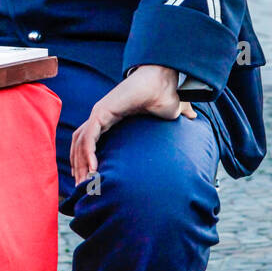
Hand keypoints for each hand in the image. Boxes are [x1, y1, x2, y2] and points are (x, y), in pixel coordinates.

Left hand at [70, 65, 196, 183]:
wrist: (165, 81)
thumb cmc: (166, 95)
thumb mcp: (169, 114)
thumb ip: (174, 118)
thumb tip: (193, 118)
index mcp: (110, 118)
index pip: (88, 143)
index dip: (86, 161)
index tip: (90, 181)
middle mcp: (100, 116)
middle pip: (78, 145)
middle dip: (78, 168)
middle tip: (82, 189)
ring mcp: (98, 113)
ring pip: (79, 143)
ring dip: (80, 164)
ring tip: (85, 184)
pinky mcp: (101, 112)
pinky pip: (88, 138)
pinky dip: (87, 154)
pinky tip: (93, 169)